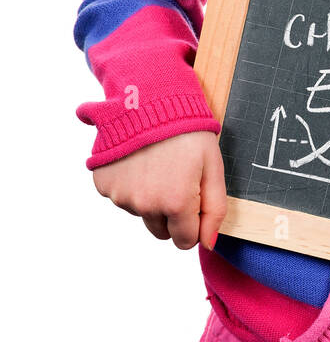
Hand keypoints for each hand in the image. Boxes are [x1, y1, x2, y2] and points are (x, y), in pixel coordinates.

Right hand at [91, 130, 226, 250]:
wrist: (149, 98)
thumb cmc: (187, 131)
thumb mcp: (213, 166)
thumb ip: (215, 209)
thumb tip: (208, 242)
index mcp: (175, 202)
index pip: (185, 240)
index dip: (193, 223)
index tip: (195, 200)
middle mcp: (144, 205)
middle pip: (162, 230)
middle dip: (172, 213)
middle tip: (177, 177)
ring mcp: (120, 196)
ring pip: (141, 213)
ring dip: (150, 196)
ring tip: (158, 162)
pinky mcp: (104, 184)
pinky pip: (122, 197)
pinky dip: (131, 185)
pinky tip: (139, 160)